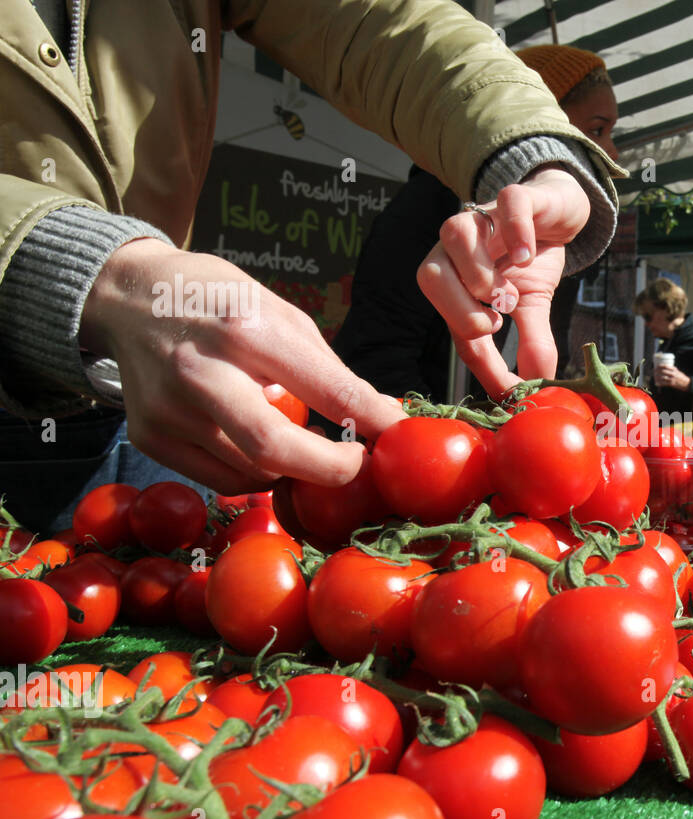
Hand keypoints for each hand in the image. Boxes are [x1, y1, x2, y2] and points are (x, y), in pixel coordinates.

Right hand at [80, 240, 405, 492]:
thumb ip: (327, 367)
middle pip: (275, 448)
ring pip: (251, 471)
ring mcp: (169, 410)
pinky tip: (253, 441)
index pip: (325, 388)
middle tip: (355, 464)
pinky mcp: (148, 436)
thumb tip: (378, 414)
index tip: (394, 434)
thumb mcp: (279, 311)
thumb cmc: (217, 301)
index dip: (370, 419)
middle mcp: (201, 371)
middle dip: (328, 468)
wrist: (128, 297)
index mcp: (246, 329)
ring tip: (295, 436)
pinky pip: (219, 478)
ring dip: (289, 467)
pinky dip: (251, 471)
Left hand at [417, 165, 590, 397]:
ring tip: (511, 294)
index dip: (479, 358)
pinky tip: (527, 256)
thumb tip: (541, 383)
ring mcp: (485, 219)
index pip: (453, 323)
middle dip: (458, 310)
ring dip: (480, 274)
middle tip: (494, 326)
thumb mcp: (532, 305)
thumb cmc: (530, 256)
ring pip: (455, 234)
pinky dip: (516, 232)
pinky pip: (507, 203)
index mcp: (456, 279)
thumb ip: (532, 342)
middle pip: (428, 275)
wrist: (555, 208)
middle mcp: (459, 249)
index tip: (509, 387)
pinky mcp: (516, 196)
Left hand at [654, 365, 690, 390]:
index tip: (656, 366)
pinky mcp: (671, 384)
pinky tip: (657, 382)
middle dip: (657, 371)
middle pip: (662, 371)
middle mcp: (673, 373)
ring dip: (657, 377)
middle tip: (654, 371)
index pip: (665, 366)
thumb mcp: (677, 371)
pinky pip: (664, 383)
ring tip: (654, 376)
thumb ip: (672, 369)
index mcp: (674, 369)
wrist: (686, 383)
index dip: (660, 366)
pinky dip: (660, 383)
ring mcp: (672, 379)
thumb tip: (664, 367)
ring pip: (662, 377)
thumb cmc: (681, 377)